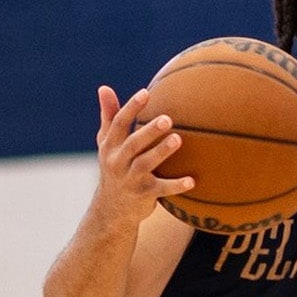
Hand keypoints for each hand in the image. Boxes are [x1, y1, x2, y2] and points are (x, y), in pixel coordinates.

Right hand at [95, 86, 193, 216]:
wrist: (112, 209)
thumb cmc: (114, 167)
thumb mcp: (107, 144)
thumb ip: (108, 116)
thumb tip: (104, 87)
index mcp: (110, 146)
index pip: (119, 124)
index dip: (131, 108)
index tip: (145, 93)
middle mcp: (117, 162)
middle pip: (133, 144)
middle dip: (149, 131)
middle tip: (168, 119)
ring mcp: (131, 179)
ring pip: (146, 164)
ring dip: (161, 152)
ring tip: (178, 139)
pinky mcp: (144, 195)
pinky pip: (162, 189)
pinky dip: (176, 185)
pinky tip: (192, 180)